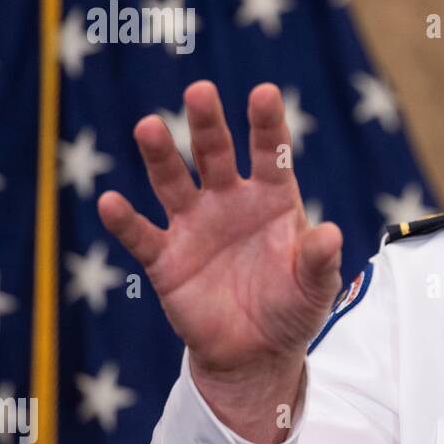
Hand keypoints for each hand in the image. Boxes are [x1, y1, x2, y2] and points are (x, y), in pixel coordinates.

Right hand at [98, 81, 342, 441]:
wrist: (256, 352)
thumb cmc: (292, 308)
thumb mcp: (315, 288)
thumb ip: (319, 260)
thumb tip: (331, 233)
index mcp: (272, 199)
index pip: (270, 154)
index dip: (266, 124)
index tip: (263, 93)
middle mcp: (229, 202)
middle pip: (215, 154)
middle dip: (208, 124)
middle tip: (200, 91)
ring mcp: (194, 226)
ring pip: (173, 182)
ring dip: (161, 155)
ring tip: (148, 126)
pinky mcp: (166, 259)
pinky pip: (142, 236)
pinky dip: (126, 221)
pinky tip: (112, 202)